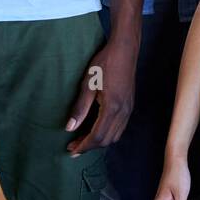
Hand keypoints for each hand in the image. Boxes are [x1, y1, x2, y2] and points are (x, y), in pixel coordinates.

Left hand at [65, 37, 136, 155]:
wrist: (125, 49)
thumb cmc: (105, 63)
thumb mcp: (88, 84)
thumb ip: (80, 108)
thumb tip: (69, 128)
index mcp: (112, 107)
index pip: (98, 136)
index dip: (84, 146)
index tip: (71, 150)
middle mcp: (123, 111)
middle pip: (107, 139)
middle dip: (89, 146)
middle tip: (73, 147)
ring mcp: (129, 109)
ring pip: (115, 135)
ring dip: (99, 141)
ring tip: (83, 140)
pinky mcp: (130, 105)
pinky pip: (120, 128)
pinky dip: (108, 134)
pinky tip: (97, 128)